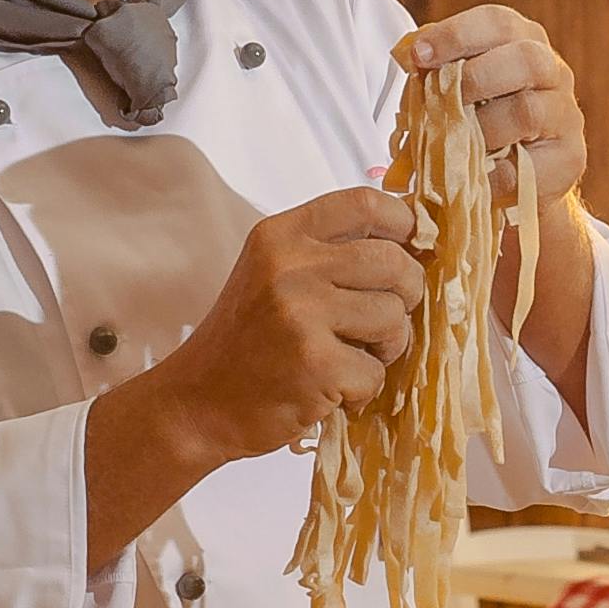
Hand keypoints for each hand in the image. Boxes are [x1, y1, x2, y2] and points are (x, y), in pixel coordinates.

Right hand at [152, 188, 426, 461]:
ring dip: (387, 347)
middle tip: (382, 321)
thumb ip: (328, 253)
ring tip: (352, 358)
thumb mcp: (272, 275)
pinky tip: (331, 390)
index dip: (403, 223)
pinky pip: (377, 371)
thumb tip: (412, 241)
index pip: (365, 202)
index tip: (411, 246)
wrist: (195, 405)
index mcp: (280, 236)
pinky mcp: (315, 364)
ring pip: (394, 317)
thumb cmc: (244, 342)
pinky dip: (363, 390)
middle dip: (406, 294)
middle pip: (394, 261)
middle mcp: (289, 267)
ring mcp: (301, 315)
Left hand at [403, 6, 584, 204]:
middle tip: (441, 99)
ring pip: (528, 111)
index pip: (497, 22)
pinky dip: (492, 173)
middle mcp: (553, 71)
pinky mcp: (570, 158)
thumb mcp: (456, 87)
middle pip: (526, 58)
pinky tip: (474, 175)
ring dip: (482, 127)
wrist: (518, 177)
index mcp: (523, 41)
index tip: (419, 56)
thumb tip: (408, 55)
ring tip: (456, 142)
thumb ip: (436, 68)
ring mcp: (566, 114)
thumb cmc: (480, 120)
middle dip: (476, 77)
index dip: (456, 35)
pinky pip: (528, 164)